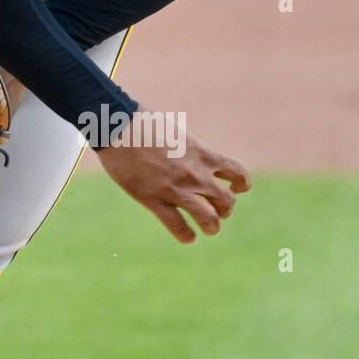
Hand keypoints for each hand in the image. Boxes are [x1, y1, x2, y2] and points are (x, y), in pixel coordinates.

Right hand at [97, 131, 251, 242]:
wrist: (118, 126)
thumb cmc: (142, 121)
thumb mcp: (175, 131)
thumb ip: (186, 147)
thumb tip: (186, 152)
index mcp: (202, 154)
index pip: (238, 173)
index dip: (241, 184)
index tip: (235, 188)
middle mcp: (195, 174)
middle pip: (227, 202)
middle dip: (225, 209)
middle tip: (216, 210)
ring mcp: (176, 189)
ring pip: (209, 220)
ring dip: (212, 227)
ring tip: (208, 228)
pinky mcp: (154, 200)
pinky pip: (178, 227)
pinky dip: (187, 236)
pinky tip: (188, 237)